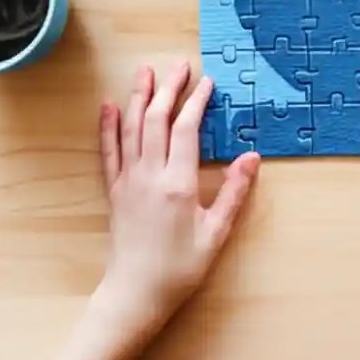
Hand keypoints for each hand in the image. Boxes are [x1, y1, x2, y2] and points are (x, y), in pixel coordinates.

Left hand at [54, 63, 258, 359]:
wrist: (136, 294)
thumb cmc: (180, 268)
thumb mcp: (216, 233)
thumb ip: (233, 193)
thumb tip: (251, 158)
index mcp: (178, 184)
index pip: (186, 130)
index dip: (197, 102)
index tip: (207, 82)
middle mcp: (149, 176)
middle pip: (156, 120)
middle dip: (169, 89)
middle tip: (179, 65)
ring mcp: (127, 181)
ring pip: (130, 128)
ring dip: (138, 97)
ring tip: (145, 71)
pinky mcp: (114, 191)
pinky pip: (109, 150)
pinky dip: (108, 126)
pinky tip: (109, 106)